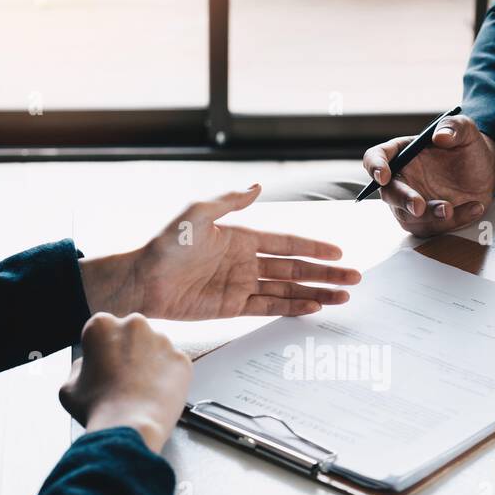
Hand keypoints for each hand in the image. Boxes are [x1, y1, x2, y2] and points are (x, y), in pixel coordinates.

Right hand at [59, 313, 191, 452]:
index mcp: (102, 325)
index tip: (104, 365)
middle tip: (123, 379)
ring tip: (140, 390)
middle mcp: (134, 325)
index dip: (102, 351)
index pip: (102, 330)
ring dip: (149, 363)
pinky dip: (167, 378)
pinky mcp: (182, 359)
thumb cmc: (98, 409)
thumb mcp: (69, 386)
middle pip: (131, 335)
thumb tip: (88, 364)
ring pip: (154, 348)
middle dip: (128, 352)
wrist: (131, 427)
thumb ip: (79, 367)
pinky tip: (156, 394)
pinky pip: (173, 365)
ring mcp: (162, 341)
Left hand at [82, 185, 360, 320]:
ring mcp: (240, 285)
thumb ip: (230, 202)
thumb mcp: (197, 212)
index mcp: (241, 237)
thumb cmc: (164, 244)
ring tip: (343, 296)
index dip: (314, 247)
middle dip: (325, 273)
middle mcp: (245, 262)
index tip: (338, 253)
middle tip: (354, 278)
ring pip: (288, 289)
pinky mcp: (231, 308)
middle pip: (295, 267)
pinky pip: (268, 307)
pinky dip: (291, 307)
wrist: (141, 280)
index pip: (287, 242)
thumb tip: (257, 186)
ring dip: (316, 292)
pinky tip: (313, 307)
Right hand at [364, 114, 494, 237]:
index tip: (383, 175)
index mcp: (402, 153)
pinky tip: (474, 208)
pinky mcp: (427, 221)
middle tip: (418, 206)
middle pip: (389, 193)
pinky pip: (434, 228)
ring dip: (430, 217)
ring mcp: (412, 203)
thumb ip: (454, 127)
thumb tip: (441, 136)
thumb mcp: (466, 131)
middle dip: (403, 201)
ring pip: (410, 217)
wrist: (484, 172)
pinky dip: (455, 221)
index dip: (375, 166)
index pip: (376, 157)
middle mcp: (402, 179)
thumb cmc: (468, 149)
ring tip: (451, 209)